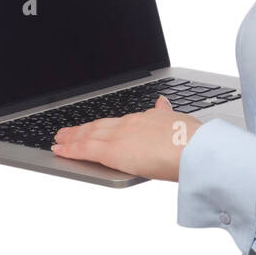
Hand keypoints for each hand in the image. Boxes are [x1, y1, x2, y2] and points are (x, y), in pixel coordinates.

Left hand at [51, 95, 203, 181]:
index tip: (96, 126)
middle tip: (67, 131)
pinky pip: (85, 149)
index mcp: (148, 118)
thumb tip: (163, 103)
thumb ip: (167, 114)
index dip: (104, 125)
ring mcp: (120, 135)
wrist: (195, 148)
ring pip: (89, 135)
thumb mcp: (182, 122)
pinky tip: (59, 150)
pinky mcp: (112, 151)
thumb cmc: (196, 141)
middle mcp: (131, 123)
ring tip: (59, 139)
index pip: (120, 122)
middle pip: (100, 125)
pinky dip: (70, 149)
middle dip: (83, 128)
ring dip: (72, 137)